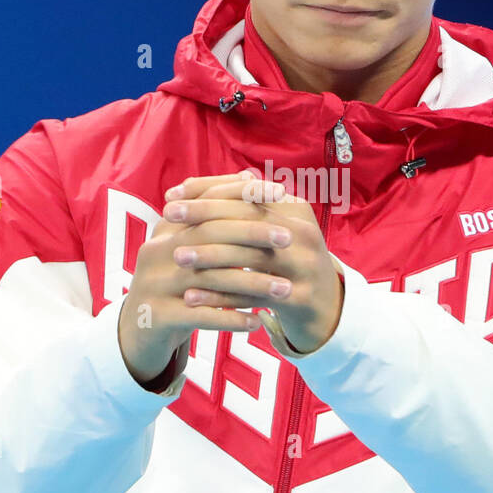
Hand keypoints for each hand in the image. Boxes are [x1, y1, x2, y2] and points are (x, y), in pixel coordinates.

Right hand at [116, 169, 268, 386]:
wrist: (137, 331)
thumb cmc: (177, 284)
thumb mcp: (191, 246)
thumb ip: (217, 216)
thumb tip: (250, 175)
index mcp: (166, 228)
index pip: (206, 200)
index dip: (242, 194)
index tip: (280, 193)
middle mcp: (156, 250)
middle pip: (208, 234)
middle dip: (252, 233)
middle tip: (288, 238)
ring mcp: (154, 284)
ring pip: (209, 278)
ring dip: (251, 283)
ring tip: (284, 289)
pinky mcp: (156, 315)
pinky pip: (200, 316)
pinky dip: (231, 319)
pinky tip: (257, 323)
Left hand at [160, 169, 343, 355]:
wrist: (326, 306)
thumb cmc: (285, 261)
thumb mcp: (269, 229)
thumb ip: (237, 208)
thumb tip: (187, 185)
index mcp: (296, 208)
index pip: (246, 190)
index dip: (208, 190)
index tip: (172, 196)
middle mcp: (304, 232)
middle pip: (247, 218)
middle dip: (203, 215)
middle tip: (167, 215)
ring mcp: (306, 266)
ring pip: (250, 257)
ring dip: (209, 257)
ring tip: (177, 257)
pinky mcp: (301, 298)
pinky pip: (252, 295)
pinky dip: (220, 296)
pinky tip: (191, 298)